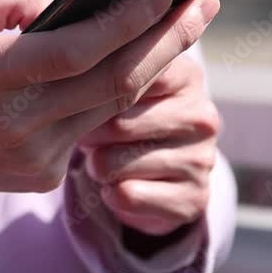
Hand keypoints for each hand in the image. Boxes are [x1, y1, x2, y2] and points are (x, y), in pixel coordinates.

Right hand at [0, 0, 219, 223]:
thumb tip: (67, 3)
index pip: (71, 52)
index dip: (122, 24)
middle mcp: (16, 121)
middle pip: (113, 82)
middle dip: (167, 40)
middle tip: (204, 4)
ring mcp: (36, 155)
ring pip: (113, 105)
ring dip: (154, 64)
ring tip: (182, 25)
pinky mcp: (46, 176)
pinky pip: (91, 125)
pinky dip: (114, 92)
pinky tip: (133, 63)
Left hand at [77, 50, 220, 235]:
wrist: (149, 177)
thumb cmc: (124, 120)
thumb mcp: (117, 89)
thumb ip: (102, 73)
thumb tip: (69, 73)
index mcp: (186, 77)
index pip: (128, 79)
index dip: (91, 95)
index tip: (77, 99)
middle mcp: (202, 116)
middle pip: (118, 125)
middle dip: (89, 135)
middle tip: (87, 138)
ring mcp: (202, 160)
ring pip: (116, 164)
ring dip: (97, 166)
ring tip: (103, 160)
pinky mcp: (193, 198)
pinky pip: (127, 195)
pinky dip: (110, 194)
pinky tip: (115, 187)